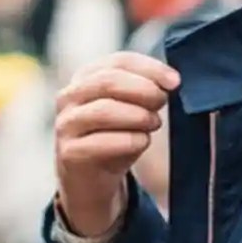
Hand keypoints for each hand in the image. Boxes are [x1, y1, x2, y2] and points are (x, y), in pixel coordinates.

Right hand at [55, 52, 180, 236]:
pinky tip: (141, 142)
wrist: (92, 181)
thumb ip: (146, 92)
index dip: (150, 68)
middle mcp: (69, 97)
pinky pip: (102, 143)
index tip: (175, 81)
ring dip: (138, 116)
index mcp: (86, 77)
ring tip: (153, 124)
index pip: (119, 61)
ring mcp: (66, 125)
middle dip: (143, 90)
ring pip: (104, 110)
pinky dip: (130, 141)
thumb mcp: (131, 110)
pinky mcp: (69, 153)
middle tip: (162, 102)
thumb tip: (170, 82)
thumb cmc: (115, 138)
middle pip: (108, 81)